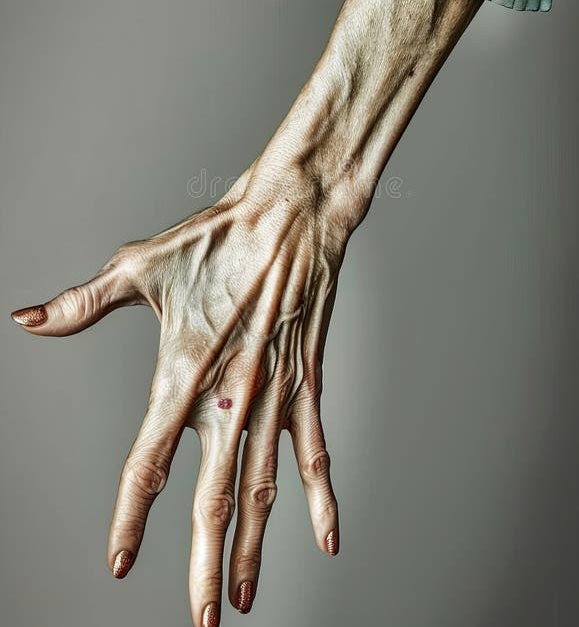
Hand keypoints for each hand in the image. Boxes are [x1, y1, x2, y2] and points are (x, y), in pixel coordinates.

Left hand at [12, 157, 353, 626]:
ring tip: (242, 597)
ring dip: (252, 547)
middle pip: (214, 495)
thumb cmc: (217, 238)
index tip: (120, 561)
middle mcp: (230, 394)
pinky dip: (319, 496)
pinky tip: (325, 538)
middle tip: (201, 619)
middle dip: (204, 564)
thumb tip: (26, 320)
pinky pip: (314, 450)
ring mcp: (274, 392)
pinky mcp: (307, 381)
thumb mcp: (141, 267)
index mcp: (184, 371)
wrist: (289, 216)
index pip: (150, 460)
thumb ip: (83, 304)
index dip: (132, 515)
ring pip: (262, 487)